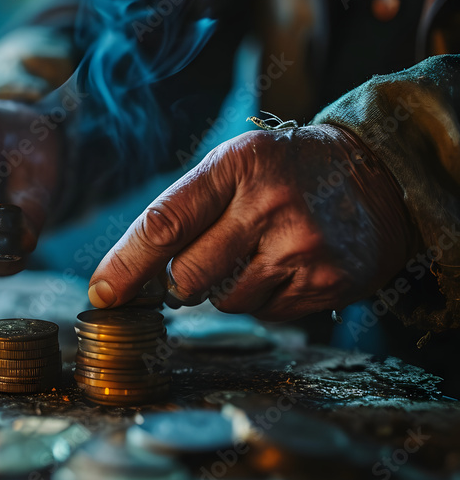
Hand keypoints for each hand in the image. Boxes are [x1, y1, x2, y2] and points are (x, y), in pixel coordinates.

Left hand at [88, 124, 418, 320]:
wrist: (377, 179)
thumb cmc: (284, 174)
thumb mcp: (234, 166)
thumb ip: (180, 211)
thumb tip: (122, 280)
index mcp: (237, 166)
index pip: (164, 224)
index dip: (126, 264)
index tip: (102, 292)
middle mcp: (269, 204)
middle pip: (187, 276)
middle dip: (180, 282)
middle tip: (202, 262)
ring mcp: (301, 247)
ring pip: (223, 301)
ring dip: (226, 289)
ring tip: (258, 253)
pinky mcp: (325, 283)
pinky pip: (263, 314)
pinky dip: (263, 298)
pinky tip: (285, 267)